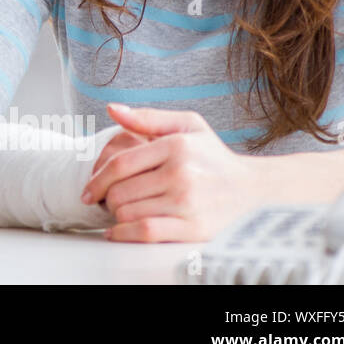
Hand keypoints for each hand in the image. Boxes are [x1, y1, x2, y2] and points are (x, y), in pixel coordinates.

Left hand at [79, 103, 270, 241]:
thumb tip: (112, 109)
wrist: (255, 191)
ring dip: (116, 216)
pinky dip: (124, 234)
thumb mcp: (187, 126)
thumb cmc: (214, 158)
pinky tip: (118, 231)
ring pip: (127, 212)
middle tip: (109, 202)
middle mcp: (181, 173)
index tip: (88, 190)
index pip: (120, 164)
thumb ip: (147, 118)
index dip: (96, 179)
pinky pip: (144, 232)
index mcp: (176, 146)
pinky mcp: (194, 228)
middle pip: (119, 191)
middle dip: (107, 199)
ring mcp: (187, 202)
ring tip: (121, 213)